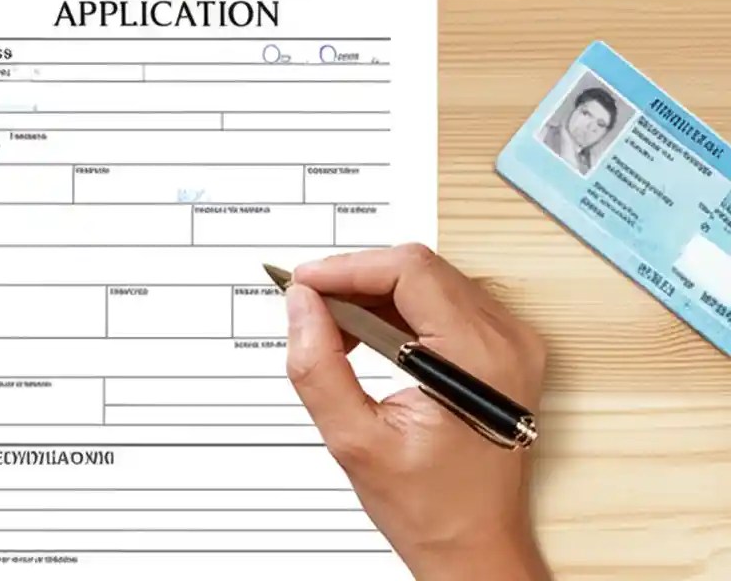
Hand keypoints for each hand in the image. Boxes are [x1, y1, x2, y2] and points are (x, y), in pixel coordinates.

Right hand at [285, 244, 550, 580]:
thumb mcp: (355, 441)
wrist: (476, 545)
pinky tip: (366, 338)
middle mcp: (507, 342)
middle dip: (356, 280)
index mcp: (478, 359)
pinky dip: (398, 310)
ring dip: (374, 294)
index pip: (408, 272)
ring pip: (429, 280)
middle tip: (310, 308)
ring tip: (334, 331)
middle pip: (419, 269)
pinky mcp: (503, 350)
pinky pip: (444, 303)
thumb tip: (302, 306)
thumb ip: (319, 367)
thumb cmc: (431, 508)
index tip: (304, 285)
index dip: (347, 269)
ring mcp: (511, 344)